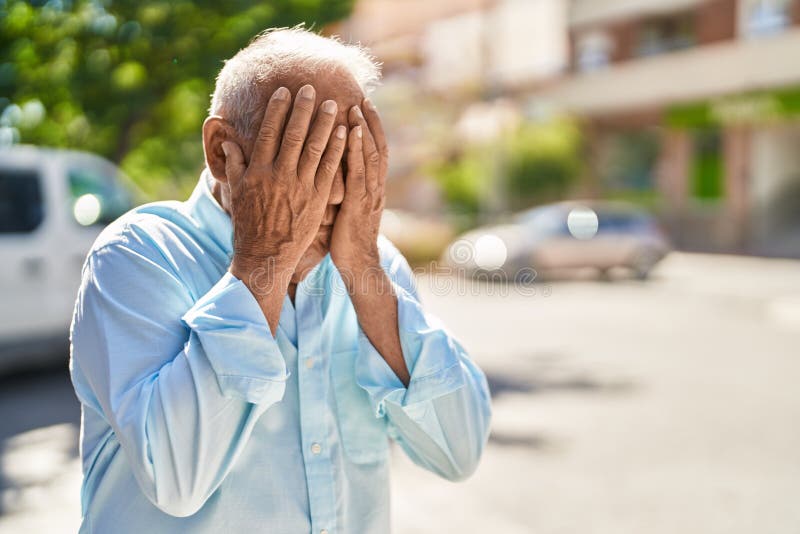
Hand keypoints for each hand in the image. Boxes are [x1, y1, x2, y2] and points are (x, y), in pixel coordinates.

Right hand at [222, 85, 346, 330]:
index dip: (278, 110)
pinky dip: (338, 149)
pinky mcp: (317, 199)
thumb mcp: (236, 192)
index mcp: (257, 171)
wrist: (265, 257)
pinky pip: (330, 169)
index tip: (285, 91)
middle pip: (294, 135)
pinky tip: (346, 133)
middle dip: (304, 109)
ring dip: (325, 123)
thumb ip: (233, 164)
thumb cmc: (248, 224)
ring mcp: (300, 187)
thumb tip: (227, 141)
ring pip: (315, 148)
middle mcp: (278, 175)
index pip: (268, 133)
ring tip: (334, 104)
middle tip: (313, 88)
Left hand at [330, 98, 387, 277]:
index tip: (362, 104)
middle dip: (370, 121)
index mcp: (372, 187)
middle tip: (362, 96)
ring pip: (371, 155)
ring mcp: (369, 194)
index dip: (371, 128)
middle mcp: (374, 186)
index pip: (375, 151)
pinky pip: (359, 171)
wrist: (358, 264)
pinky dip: (358, 149)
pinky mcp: (358, 203)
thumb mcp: (347, 208)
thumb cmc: (347, 238)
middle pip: (377, 146)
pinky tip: (353, 132)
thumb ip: (343, 188)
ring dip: (365, 128)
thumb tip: (330, 172)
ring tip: (357, 105)